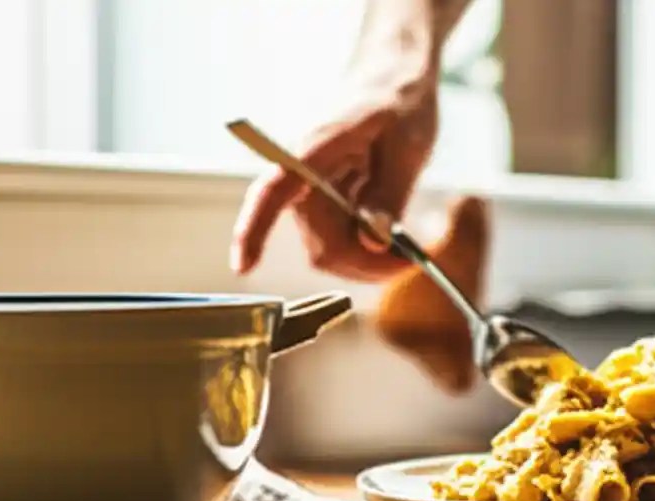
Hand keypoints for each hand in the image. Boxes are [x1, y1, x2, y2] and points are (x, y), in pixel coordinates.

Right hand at [231, 86, 437, 280]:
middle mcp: (303, 176)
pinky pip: (341, 242)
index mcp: (314, 150)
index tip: (243, 267)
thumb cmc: (398, 102)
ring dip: (367, 262)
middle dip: (363, 265)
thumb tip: (374, 242)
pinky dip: (368, 252)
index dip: (253, 231)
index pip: (272, 193)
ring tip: (409, 252)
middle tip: (411, 263)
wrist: (392, 80)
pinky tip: (398, 244)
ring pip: (330, 251)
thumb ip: (389, 193)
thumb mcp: (407, 146)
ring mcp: (313, 193)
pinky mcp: (327, 203)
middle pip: (320, 245)